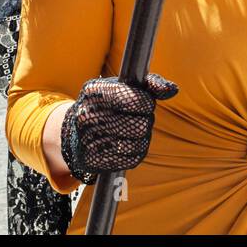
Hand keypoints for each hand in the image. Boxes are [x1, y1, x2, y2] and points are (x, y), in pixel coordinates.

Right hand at [60, 73, 178, 182]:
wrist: (74, 132)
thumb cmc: (107, 104)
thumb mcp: (123, 86)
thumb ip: (150, 84)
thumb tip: (172, 89)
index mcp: (94, 92)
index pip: (136, 100)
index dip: (147, 103)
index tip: (146, 103)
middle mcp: (87, 116)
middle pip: (141, 125)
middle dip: (146, 121)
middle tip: (137, 118)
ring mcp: (88, 141)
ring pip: (139, 143)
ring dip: (142, 138)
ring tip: (131, 131)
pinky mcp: (94, 162)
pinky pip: (132, 159)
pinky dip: (136, 152)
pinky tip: (125, 144)